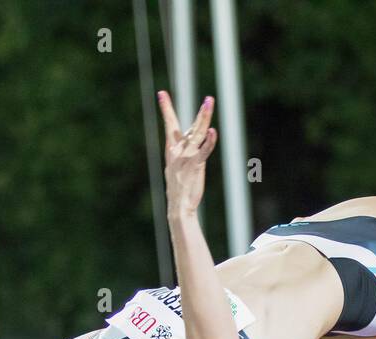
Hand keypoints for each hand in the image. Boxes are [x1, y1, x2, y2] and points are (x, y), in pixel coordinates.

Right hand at [158, 91, 216, 216]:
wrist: (178, 206)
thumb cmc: (179, 187)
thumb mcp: (177, 166)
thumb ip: (184, 150)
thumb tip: (194, 137)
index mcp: (172, 150)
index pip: (170, 125)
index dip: (166, 109)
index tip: (162, 94)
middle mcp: (178, 150)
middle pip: (190, 126)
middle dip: (200, 113)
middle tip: (209, 99)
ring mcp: (187, 157)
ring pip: (198, 133)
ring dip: (204, 117)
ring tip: (210, 104)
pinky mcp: (195, 165)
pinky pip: (204, 150)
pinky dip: (209, 141)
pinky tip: (213, 131)